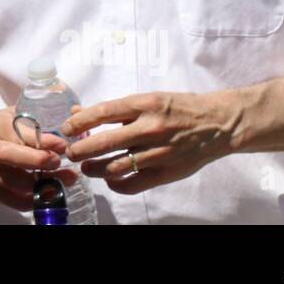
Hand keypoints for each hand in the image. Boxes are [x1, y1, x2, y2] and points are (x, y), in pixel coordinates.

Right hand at [0, 106, 72, 210]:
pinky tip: (48, 193)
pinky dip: (32, 200)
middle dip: (38, 160)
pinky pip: (11, 200)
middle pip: (12, 157)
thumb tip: (64, 116)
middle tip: (58, 161)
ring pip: (14, 183)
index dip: (42, 139)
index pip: (19, 133)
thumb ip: (30, 118)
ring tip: (65, 179)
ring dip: (43, 183)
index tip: (61, 143)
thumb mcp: (5, 116)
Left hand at [63, 91, 237, 193]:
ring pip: (115, 166)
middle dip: (80, 149)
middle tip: (70, 152)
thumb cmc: (178, 108)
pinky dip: (116, 184)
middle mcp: (149, 128)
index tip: (66, 128)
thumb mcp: (147, 99)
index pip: (102, 112)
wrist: (216, 123)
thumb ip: (114, 109)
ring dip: (94, 168)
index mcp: (144, 104)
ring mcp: (158, 152)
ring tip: (86, 167)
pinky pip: (133, 184)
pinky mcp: (166, 172)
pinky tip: (109, 180)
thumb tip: (78, 112)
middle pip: (104, 142)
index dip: (79, 122)